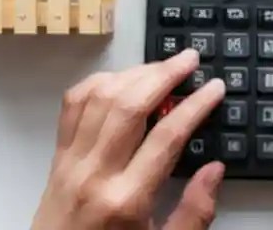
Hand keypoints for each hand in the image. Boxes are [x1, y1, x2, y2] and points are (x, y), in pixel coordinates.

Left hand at [32, 49, 226, 229]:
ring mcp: (70, 162)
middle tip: (190, 59)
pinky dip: (97, 83)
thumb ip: (194, 214)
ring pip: (100, 98)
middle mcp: (95, 173)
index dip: (195, 106)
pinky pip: (73, 106)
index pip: (166, 137)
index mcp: (127, 201)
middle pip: (130, 106)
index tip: (216, 88)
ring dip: (134, 73)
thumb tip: (215, 169)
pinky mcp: (56, 157)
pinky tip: (121, 79)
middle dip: (164, 75)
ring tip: (162, 66)